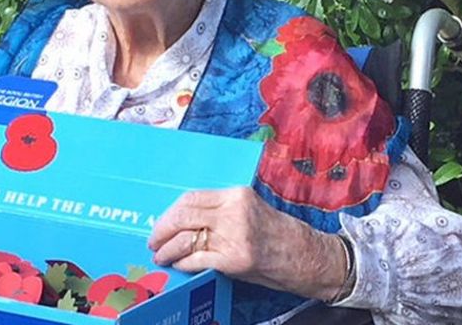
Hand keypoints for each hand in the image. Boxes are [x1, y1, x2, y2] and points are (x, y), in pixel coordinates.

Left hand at [147, 187, 346, 300]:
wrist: (308, 258)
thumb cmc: (277, 235)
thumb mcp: (248, 211)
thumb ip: (219, 211)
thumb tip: (182, 219)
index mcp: (236, 196)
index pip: (191, 198)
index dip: (170, 212)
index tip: (160, 221)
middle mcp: (235, 213)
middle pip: (184, 215)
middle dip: (162, 229)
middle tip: (153, 240)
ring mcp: (235, 237)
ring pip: (187, 238)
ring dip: (168, 249)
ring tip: (161, 255)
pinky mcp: (236, 260)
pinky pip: (198, 259)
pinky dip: (183, 263)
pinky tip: (178, 265)